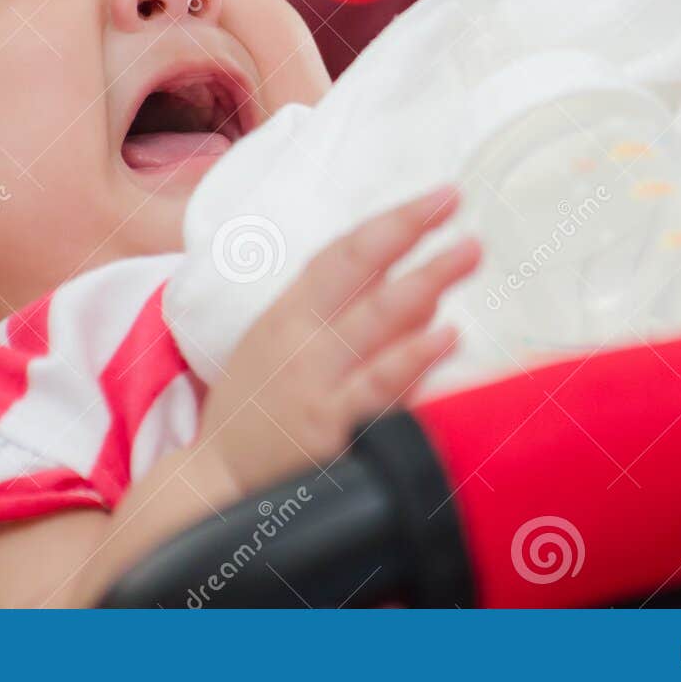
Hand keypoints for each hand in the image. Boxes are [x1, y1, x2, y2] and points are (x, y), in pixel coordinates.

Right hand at [196, 186, 480, 492]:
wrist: (212, 485)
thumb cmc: (257, 411)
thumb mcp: (283, 345)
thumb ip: (343, 314)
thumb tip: (420, 285)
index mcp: (289, 313)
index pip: (346, 252)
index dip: (396, 220)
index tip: (442, 196)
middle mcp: (301, 341)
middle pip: (366, 278)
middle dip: (417, 240)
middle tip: (468, 219)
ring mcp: (315, 383)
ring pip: (374, 323)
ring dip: (424, 284)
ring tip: (465, 255)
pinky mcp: (328, 429)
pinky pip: (376, 389)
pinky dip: (411, 359)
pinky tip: (444, 338)